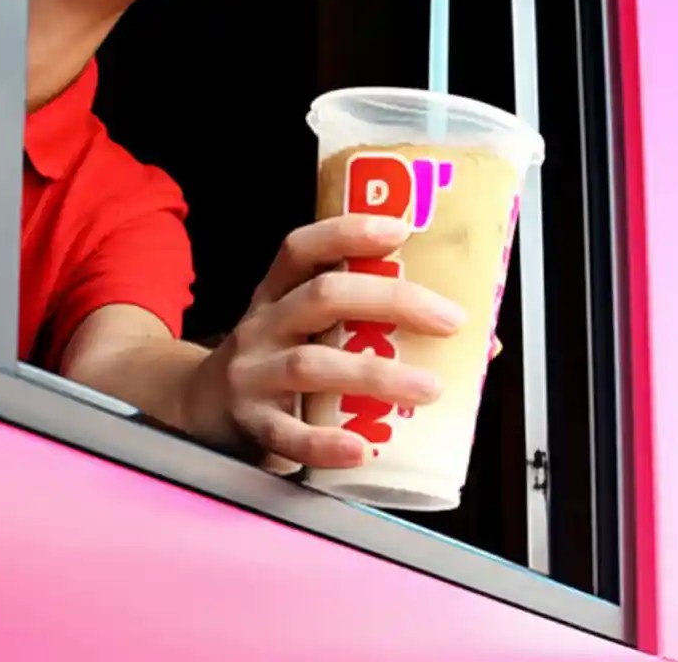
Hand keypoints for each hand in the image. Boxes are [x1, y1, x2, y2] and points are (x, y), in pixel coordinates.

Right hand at [189, 214, 465, 473]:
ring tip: (428, 388)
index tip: (401, 229)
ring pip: (312, 364)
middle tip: (448, 320)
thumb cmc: (275, 367)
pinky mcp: (250, 423)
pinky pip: (287, 434)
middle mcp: (262, 326)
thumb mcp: (307, 334)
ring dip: (376, 375)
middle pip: (323, 297)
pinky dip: (324, 443)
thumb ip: (374, 330)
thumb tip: (480, 343)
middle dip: (391, 301)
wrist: (197, 413)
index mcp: (278, 295)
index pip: (303, 249)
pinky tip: (360, 449)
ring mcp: (252, 374)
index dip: (349, 232)